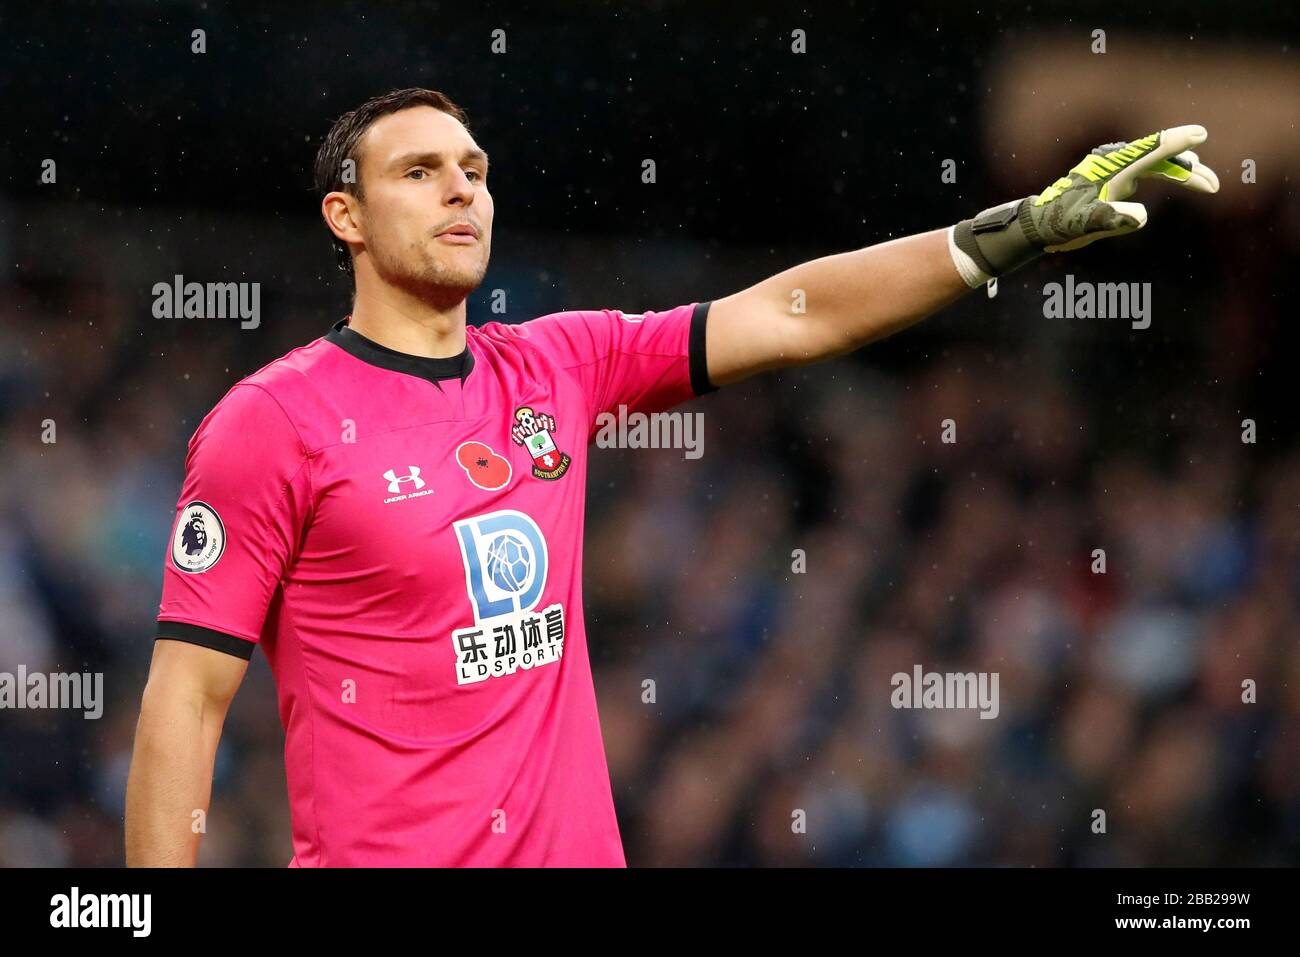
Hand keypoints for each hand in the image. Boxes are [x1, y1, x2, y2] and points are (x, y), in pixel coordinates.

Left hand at [951, 126, 1218, 283]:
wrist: (1040, 225)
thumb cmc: (1061, 224)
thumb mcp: (1085, 224)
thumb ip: (1112, 218)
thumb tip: (1140, 216)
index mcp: (1111, 168)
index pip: (1149, 150)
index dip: (1176, 141)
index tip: (1199, 134)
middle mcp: (1114, 162)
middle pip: (1160, 157)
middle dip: (1188, 169)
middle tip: (1213, 185)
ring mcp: (1115, 168)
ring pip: (1157, 163)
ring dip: (1182, 172)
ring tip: (1207, 184)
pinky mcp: (1114, 177)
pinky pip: (1148, 170)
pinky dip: (1167, 174)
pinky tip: (1181, 179)